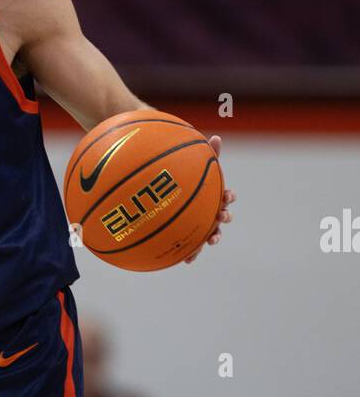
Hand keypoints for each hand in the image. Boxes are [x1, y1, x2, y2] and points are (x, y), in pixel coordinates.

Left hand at [184, 135, 233, 262]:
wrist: (167, 197)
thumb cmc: (184, 180)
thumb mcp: (195, 167)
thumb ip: (206, 156)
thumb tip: (216, 136)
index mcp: (213, 196)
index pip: (225, 196)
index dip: (228, 196)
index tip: (227, 196)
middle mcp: (210, 211)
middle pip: (221, 216)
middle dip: (223, 218)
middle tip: (220, 216)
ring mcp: (200, 226)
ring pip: (210, 234)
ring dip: (213, 237)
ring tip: (211, 240)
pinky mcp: (189, 239)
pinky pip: (191, 248)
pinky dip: (191, 254)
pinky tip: (186, 260)